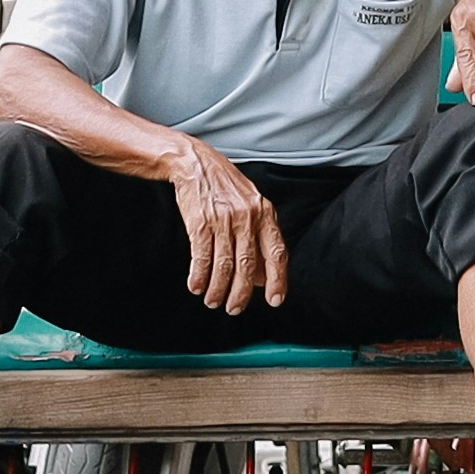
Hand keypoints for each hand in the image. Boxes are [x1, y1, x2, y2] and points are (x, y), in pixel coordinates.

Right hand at [164, 136, 285, 313]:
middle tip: (234, 309)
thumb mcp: (252, 208)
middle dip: (241, 293)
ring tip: (214, 302)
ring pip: (224, 265)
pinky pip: (202, 257)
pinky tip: (197, 287)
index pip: (277, 252)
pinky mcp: (201, 223)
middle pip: (248, 265)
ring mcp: (224, 220)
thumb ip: (260, 239)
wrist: (197, 164)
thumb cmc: (226, 189)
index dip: (278, 279)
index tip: (275, 300)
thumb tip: (264, 277)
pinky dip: (199, 276)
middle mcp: (248, 218)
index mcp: (265, 214)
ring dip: (218, 289)